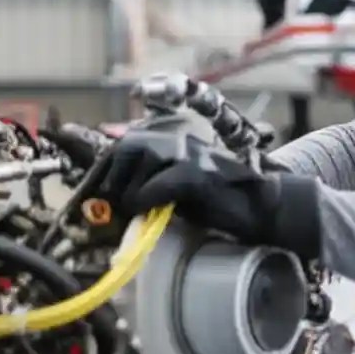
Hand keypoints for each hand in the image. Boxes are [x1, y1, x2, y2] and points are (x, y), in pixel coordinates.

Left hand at [95, 131, 320, 256]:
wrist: (261, 210)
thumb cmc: (220, 203)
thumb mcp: (178, 189)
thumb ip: (151, 183)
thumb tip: (113, 197)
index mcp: (174, 141)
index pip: (126, 144)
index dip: (105, 168)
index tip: (93, 190)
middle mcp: (181, 140)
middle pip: (128, 146)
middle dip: (112, 176)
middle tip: (112, 204)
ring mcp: (190, 154)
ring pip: (140, 159)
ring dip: (129, 190)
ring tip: (134, 210)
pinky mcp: (198, 174)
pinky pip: (157, 184)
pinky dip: (146, 200)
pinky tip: (151, 212)